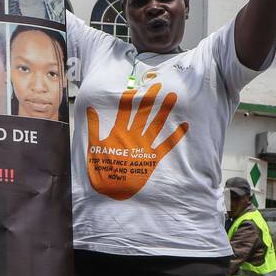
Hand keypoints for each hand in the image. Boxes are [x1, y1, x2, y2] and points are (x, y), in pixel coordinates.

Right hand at [84, 76, 188, 200]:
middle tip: (159, 84)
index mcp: (118, 133)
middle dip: (151, 98)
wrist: (112, 191)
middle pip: (144, 114)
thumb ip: (93, 127)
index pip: (125, 110)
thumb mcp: (92, 146)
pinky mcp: (153, 158)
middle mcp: (133, 137)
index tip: (138, 85)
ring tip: (173, 97)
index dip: (132, 97)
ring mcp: (144, 146)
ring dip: (165, 111)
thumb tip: (90, 108)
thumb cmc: (101, 169)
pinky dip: (175, 136)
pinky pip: (166, 145)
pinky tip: (185, 125)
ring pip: (156, 125)